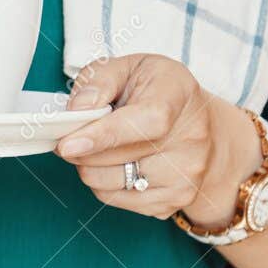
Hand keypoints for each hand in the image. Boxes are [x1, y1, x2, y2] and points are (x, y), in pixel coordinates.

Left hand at [57, 54, 256, 223]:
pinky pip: (117, 200)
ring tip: (97, 147)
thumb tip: (76, 112)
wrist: (199, 125)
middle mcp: (190, 138)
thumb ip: (98, 82)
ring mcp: (186, 174)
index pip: (146, 121)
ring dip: (89, 167)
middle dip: (81, 149)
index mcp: (177, 94)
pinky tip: (115, 163)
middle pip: (119, 157)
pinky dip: (104, 183)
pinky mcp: (175, 201)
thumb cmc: (157, 91)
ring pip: (110, 184)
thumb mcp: (128, 67)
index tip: (68, 144)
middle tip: (71, 136)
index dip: (105, 134)